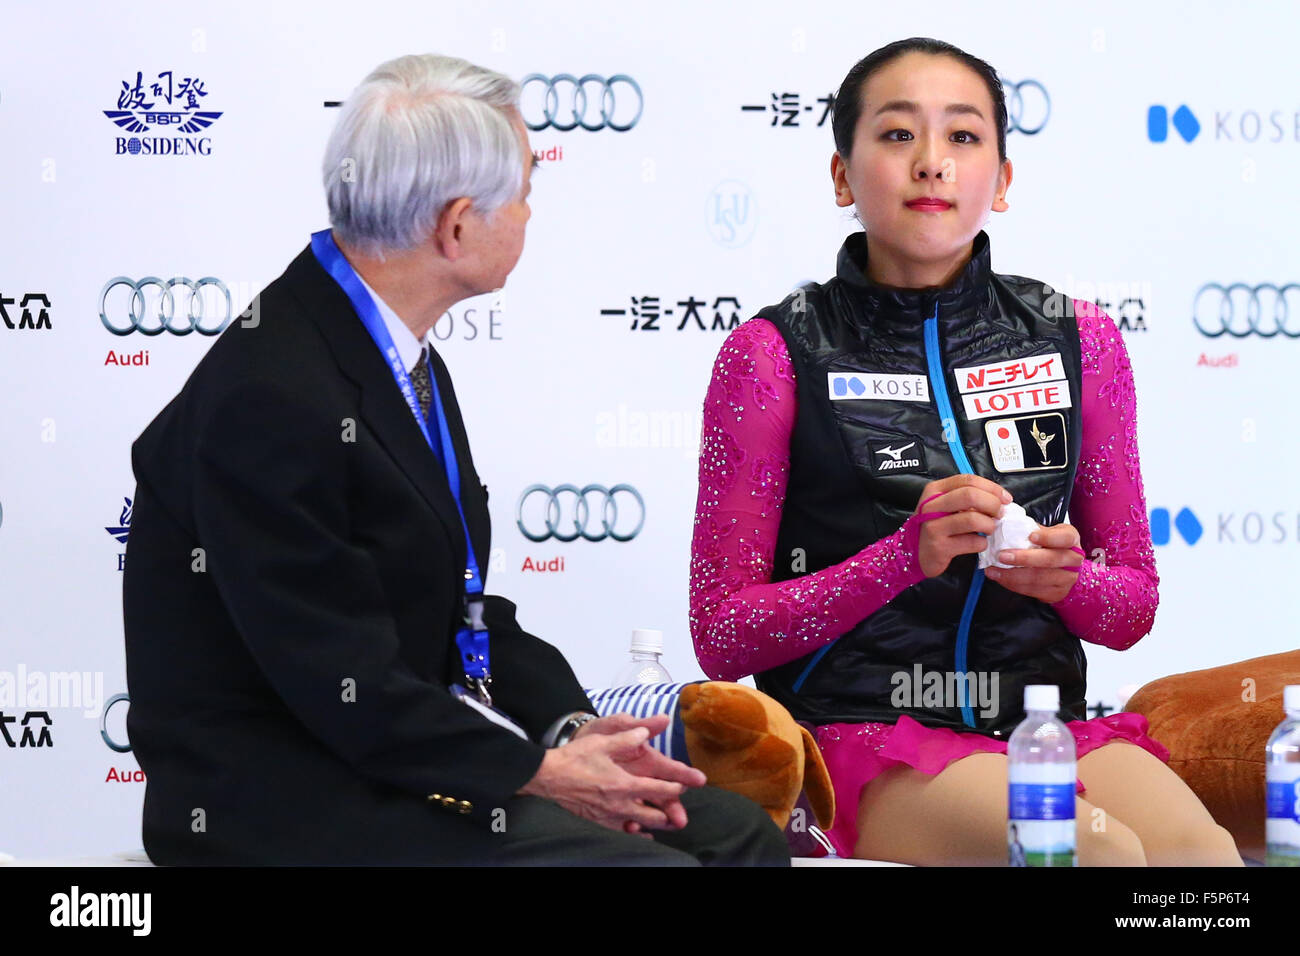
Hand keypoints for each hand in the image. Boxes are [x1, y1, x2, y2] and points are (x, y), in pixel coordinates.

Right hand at [517, 726, 696, 833]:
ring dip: (653, 825)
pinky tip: (638, 830)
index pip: (659, 790)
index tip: (685, 785)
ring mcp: (607, 816)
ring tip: (664, 822)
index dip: (676, 788)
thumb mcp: (603, 742)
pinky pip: (621, 832)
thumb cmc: (575, 758)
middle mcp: (619, 804)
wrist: (548, 776)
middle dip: (669, 814)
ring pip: (639, 827)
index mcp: (624, 784)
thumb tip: (646, 731)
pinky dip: (634, 832)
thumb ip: (628, 737)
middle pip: (654, 816)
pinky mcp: (597, 821)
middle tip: (678, 811)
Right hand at [914, 474, 1012, 577]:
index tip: (1004, 498)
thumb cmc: (936, 526)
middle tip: (999, 514)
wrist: (914, 553)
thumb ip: (966, 497)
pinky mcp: (939, 547)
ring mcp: (933, 527)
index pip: (968, 480)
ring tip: (988, 529)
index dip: (992, 488)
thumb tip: (999, 498)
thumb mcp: (944, 505)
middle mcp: (931, 506)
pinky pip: (972, 542)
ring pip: (973, 519)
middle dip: (993, 504)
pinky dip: (982, 543)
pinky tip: (978, 543)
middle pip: (970, 495)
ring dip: (989, 525)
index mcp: (935, 491)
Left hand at [984, 522, 1083, 603]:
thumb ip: (1028, 528)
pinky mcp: (1057, 593)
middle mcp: (1073, 559)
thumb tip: (1001, 522)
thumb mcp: (1044, 532)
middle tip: (1002, 556)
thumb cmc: (1048, 545)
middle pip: (1050, 560)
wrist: (1062, 569)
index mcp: (1070, 538)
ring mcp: (1067, 578)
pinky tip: (1001, 578)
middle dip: (1024, 559)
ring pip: (1040, 578)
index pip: (1064, 537)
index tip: (1031, 536)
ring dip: (1013, 575)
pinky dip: (1014, 585)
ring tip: (994, 570)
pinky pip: (1033, 590)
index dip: (1048, 537)